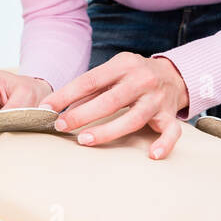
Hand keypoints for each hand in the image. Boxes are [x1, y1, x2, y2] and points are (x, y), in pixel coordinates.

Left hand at [42, 53, 187, 159]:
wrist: (173, 74)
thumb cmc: (133, 75)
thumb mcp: (113, 71)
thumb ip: (90, 88)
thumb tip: (59, 107)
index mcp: (124, 65)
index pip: (91, 80)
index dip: (67, 95)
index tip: (48, 107)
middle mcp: (142, 80)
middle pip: (111, 100)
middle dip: (82, 114)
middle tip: (61, 126)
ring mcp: (157, 99)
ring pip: (134, 119)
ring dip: (108, 131)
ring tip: (85, 140)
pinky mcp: (170, 115)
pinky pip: (171, 132)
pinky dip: (164, 144)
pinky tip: (152, 155)